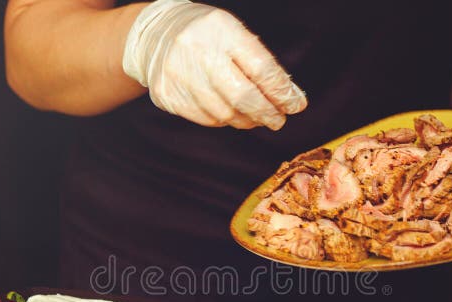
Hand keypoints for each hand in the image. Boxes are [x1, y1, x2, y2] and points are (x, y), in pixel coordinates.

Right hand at [123, 0, 306, 129]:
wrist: (156, 34)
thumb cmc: (207, 36)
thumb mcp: (234, 35)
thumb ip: (260, 63)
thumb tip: (289, 98)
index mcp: (221, 30)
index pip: (260, 68)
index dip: (281, 91)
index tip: (296, 105)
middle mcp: (197, 51)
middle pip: (242, 96)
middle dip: (266, 112)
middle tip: (278, 120)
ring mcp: (179, 75)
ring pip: (224, 113)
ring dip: (246, 120)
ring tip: (256, 118)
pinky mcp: (167, 94)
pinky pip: (206, 119)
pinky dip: (224, 120)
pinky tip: (230, 113)